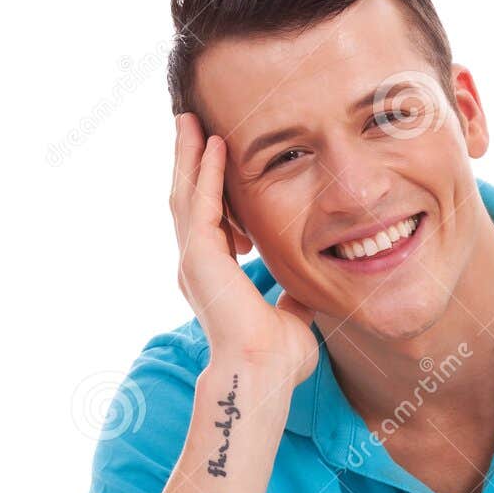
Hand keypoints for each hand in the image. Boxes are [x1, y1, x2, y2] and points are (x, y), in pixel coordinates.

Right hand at [169, 112, 317, 388]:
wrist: (263, 372)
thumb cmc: (277, 357)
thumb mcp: (290, 317)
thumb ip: (292, 297)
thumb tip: (307, 288)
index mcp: (214, 277)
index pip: (210, 221)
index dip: (211, 189)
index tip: (217, 161)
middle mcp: (197, 265)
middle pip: (188, 199)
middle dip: (189, 160)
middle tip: (189, 124)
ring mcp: (194, 260)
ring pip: (186, 194)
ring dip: (189, 155)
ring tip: (189, 120)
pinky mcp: (200, 256)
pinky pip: (201, 202)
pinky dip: (206, 172)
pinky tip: (212, 144)